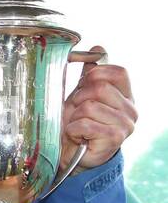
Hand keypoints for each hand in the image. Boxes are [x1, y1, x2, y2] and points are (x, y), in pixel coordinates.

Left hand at [61, 47, 135, 171]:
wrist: (72, 155)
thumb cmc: (78, 123)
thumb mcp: (82, 95)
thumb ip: (91, 74)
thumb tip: (98, 48)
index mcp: (126, 95)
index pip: (118, 72)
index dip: (95, 75)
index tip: (83, 87)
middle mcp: (131, 109)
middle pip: (99, 88)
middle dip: (78, 98)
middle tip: (75, 111)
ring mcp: (125, 125)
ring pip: (89, 106)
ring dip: (74, 117)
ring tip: (77, 125)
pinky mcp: (114, 139)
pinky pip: (85, 124)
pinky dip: (73, 129)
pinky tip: (77, 135)